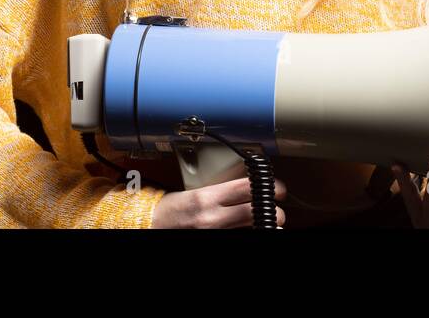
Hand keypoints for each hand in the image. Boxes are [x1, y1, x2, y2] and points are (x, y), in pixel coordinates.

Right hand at [150, 176, 287, 227]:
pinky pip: (240, 237)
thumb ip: (221, 190)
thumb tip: (249, 187)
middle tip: (277, 209)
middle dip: (273, 211)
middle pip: (254, 211)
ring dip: (266, 225)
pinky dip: (251, 232)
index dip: (268, 187)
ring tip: (269, 221)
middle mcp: (211, 217)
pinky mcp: (212, 240)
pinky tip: (254, 229)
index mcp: (206, 198)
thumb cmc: (170, 209)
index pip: (246, 188)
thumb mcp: (196, 192)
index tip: (277, 188)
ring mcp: (213, 233)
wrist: (150, 225)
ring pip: (252, 228)